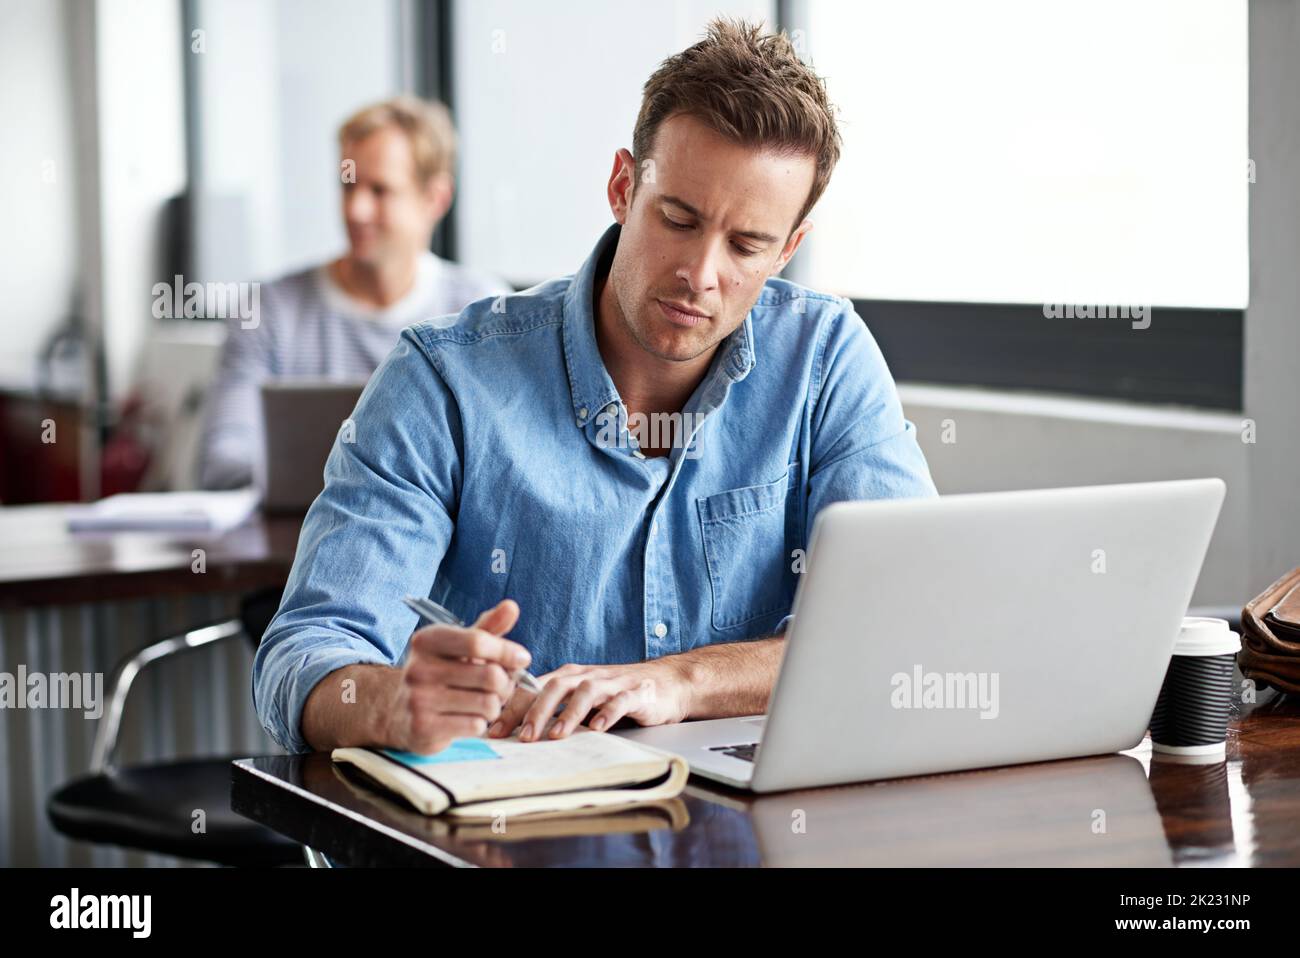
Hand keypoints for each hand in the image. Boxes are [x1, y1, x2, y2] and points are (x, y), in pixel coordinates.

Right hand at [381, 599, 530, 753]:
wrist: (402, 715)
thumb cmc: (443, 674)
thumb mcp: (461, 647)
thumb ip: (488, 628)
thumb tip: (511, 606)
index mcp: (427, 640)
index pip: (477, 641)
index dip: (508, 651)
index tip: (522, 659)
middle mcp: (418, 668)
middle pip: (490, 676)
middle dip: (506, 683)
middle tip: (502, 686)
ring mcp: (418, 700)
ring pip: (488, 704)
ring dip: (495, 706)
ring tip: (484, 703)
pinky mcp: (423, 729)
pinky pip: (476, 726)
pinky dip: (481, 724)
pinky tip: (467, 718)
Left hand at [488, 659, 691, 741]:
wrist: (666, 683)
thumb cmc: (617, 693)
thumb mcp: (581, 697)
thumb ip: (555, 708)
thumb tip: (515, 731)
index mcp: (569, 676)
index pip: (533, 687)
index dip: (512, 707)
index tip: (494, 730)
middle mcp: (587, 675)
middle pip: (555, 686)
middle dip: (536, 711)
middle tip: (522, 737)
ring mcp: (612, 682)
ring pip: (585, 691)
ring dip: (569, 714)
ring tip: (556, 735)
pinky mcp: (637, 692)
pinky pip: (620, 701)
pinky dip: (608, 714)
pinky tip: (598, 728)